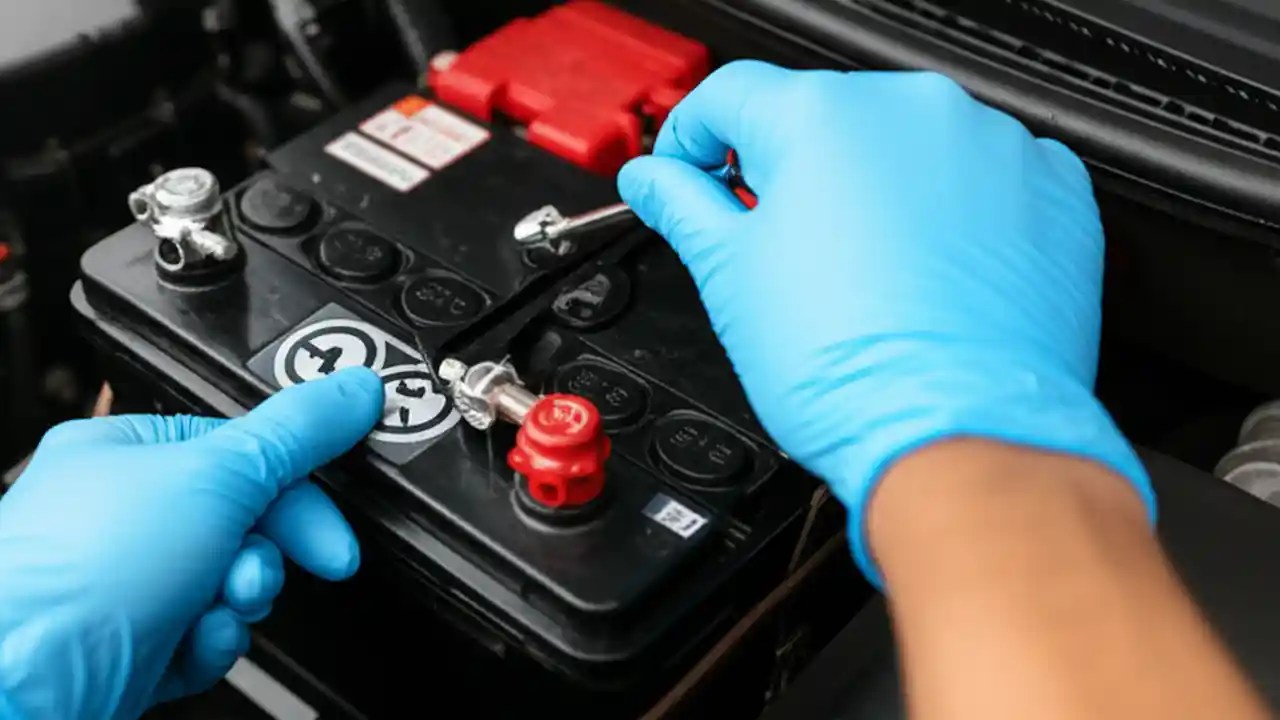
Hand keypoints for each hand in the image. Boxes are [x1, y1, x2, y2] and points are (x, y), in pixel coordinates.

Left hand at [0, 367, 382, 718]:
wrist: (22, 685)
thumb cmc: (82, 574)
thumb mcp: (216, 475)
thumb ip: (299, 432)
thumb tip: (355, 388)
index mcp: (126, 452)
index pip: (242, 453)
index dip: (297, 488)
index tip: (333, 523)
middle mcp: (121, 516)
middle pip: (243, 522)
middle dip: (267, 552)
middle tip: (283, 568)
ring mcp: (125, 585)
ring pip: (230, 582)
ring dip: (243, 598)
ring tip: (224, 606)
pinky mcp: (132, 646)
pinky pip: (205, 635)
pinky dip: (214, 641)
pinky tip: (197, 642)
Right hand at [617, 61, 1154, 580]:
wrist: (961, 437)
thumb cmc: (852, 372)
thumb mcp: (730, 277)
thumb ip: (683, 207)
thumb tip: (657, 181)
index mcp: (822, 118)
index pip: (731, 95)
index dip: (693, 139)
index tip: (692, 176)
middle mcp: (913, 111)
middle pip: (821, 117)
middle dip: (788, 173)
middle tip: (777, 248)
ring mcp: (991, 145)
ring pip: (902, 147)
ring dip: (871, 191)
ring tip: (862, 276)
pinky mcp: (1050, 190)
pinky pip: (977, 177)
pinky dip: (947, 212)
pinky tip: (923, 274)